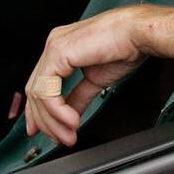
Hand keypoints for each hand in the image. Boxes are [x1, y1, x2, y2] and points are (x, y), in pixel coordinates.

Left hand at [22, 5, 163, 146]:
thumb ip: (79, 96)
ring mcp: (54, 47)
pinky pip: (48, 90)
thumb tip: (70, 114)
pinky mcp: (58, 52)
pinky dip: (57, 111)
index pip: (40, 84)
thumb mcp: (96, 79)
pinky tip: (72, 121)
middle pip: (35, 91)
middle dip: (45, 121)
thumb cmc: (125, 47)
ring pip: (38, 94)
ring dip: (53, 121)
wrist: (137, 34)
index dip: (40, 112)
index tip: (46, 131)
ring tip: (69, 134)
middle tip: (60, 139)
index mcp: (62, 49)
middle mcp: (54, 46)